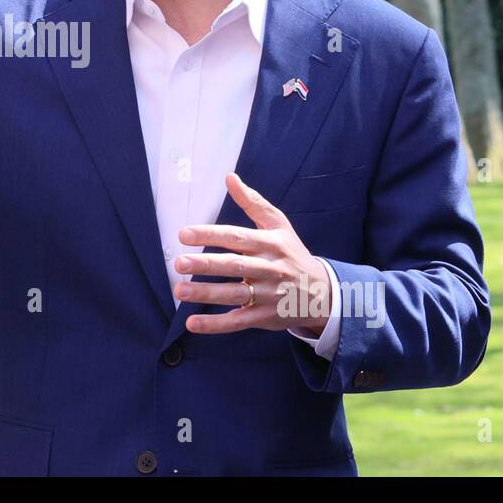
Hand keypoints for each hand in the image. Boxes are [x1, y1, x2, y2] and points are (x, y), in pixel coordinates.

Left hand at [172, 173, 330, 334]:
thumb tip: (230, 177)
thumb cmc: (293, 254)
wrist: (324, 293)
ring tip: (180, 290)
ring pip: (234, 295)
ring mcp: (268, 295)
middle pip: (234, 266)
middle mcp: (269, 269)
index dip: (210, 234)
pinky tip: (192, 323)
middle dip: (205, 264)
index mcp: (270, 244)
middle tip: (179, 263)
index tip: (183, 234)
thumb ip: (253, 202)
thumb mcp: (279, 226)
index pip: (237, 237)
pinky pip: (238, 321)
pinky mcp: (265, 317)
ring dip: (206, 294)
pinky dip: (215, 325)